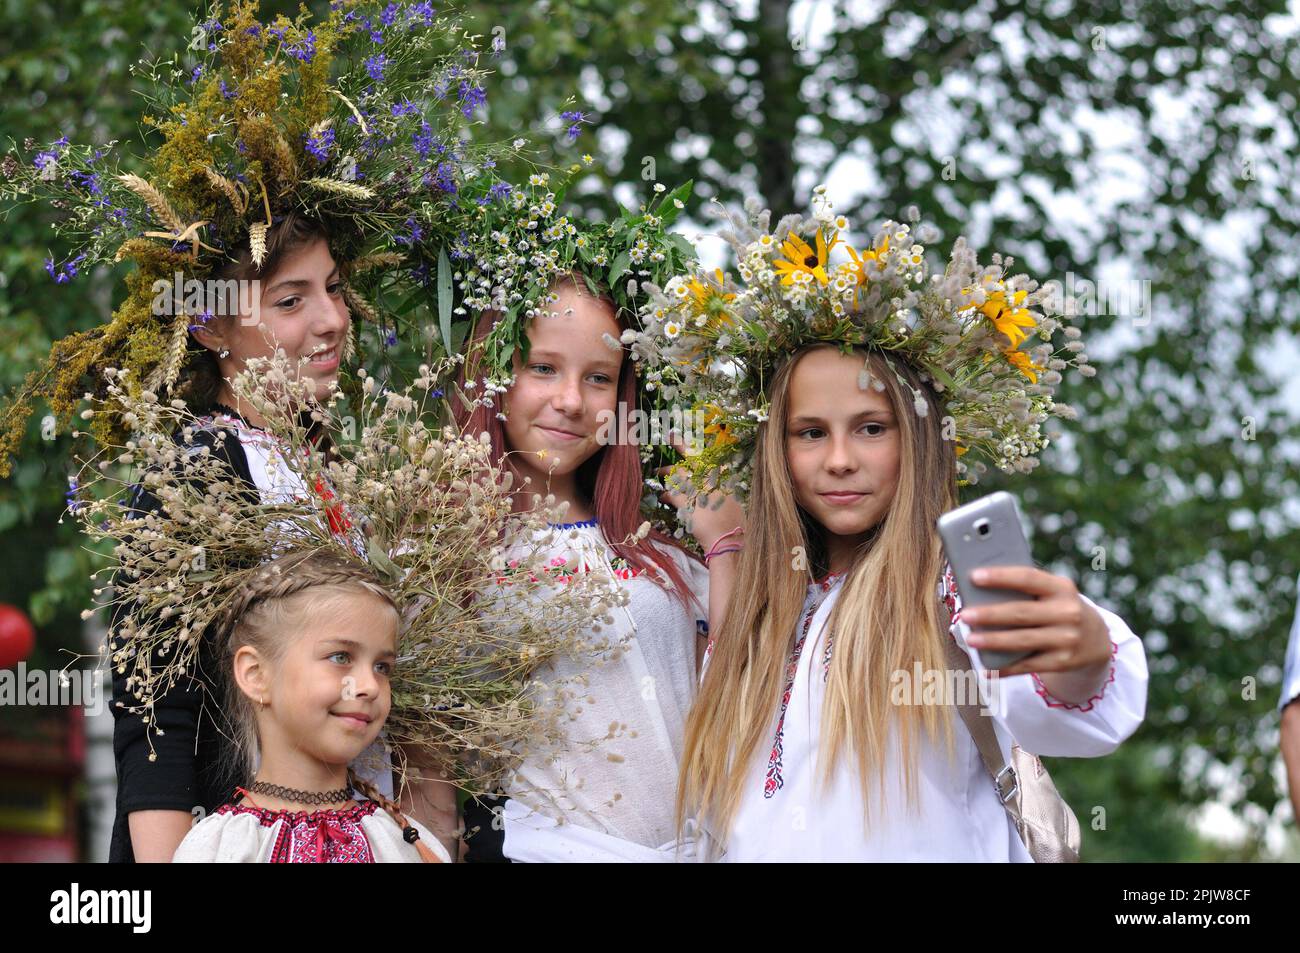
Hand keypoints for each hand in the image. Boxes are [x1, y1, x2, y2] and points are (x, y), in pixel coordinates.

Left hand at [654, 432, 744, 552]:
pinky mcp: (686, 503)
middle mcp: (709, 480)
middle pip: (692, 458)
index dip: (697, 446)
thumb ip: (723, 489)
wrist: (727, 538)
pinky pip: (670, 494)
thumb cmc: (734, 522)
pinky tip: (662, 495)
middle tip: (671, 436)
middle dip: (680, 444)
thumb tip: (717, 484)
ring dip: (668, 473)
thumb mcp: (733, 501)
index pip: (708, 456)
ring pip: (678, 474)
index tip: (692, 439)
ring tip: (659, 472)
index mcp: (722, 478)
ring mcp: (696, 490)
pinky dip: (665, 494)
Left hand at [957, 566, 1111, 680]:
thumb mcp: (1052, 592)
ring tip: (971, 639)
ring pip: (1022, 641)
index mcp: (1061, 588)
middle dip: (990, 615)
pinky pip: (1027, 666)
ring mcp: (1067, 639)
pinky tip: (987, 669)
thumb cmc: (1058, 608)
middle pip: (1021, 613)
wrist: (1096, 638)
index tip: (974, 576)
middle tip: (965, 615)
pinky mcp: (1062, 662)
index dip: (1000, 577)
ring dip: (993, 641)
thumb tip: (979, 590)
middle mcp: (1068, 612)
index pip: (1028, 578)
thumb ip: (1025, 589)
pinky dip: (1005, 669)